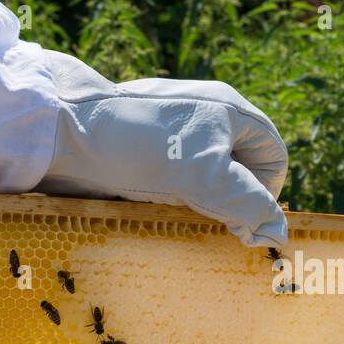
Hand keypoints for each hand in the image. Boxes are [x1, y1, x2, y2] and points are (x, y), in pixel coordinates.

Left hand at [38, 51, 288, 246]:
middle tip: (216, 223)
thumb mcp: (205, 177)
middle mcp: (205, 117)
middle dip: (235, 199)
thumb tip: (278, 233)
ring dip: (204, 203)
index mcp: (229, 110)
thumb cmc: (141, 145)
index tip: (244, 218)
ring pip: (209, 176)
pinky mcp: (146, 149)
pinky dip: (175, 198)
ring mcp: (174, 133)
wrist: (64, 131)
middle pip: (243, 167)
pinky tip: (158, 209)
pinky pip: (176, 179)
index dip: (268, 190)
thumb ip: (248, 204)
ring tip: (184, 215)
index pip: (274, 155)